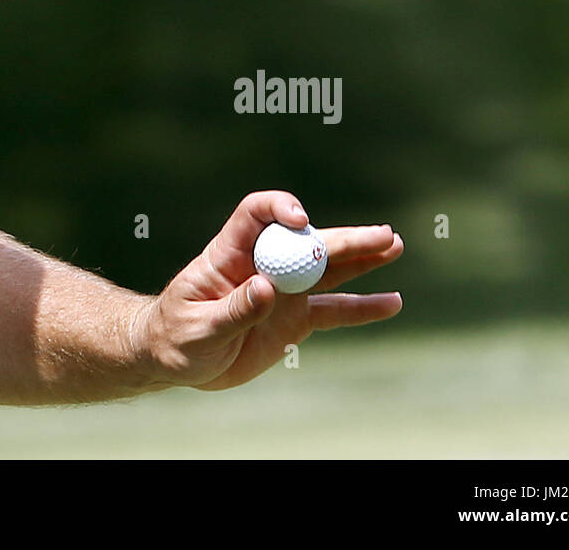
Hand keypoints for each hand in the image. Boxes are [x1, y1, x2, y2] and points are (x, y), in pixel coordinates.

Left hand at [132, 190, 402, 390]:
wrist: (175, 359)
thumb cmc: (176, 334)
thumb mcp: (198, 326)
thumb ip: (234, 309)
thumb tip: (267, 288)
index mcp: (229, 254)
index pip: (256, 214)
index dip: (279, 209)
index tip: (301, 221)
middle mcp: (262, 264)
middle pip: (307, 241)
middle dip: (344, 237)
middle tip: (382, 234)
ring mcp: (282, 291)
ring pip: (327, 269)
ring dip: (361, 258)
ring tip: (394, 245)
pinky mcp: (293, 319)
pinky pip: (333, 310)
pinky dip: (363, 307)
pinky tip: (392, 302)